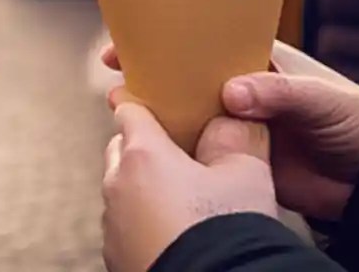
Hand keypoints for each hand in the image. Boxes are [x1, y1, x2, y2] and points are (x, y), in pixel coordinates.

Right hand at [100, 40, 358, 221]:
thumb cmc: (358, 122)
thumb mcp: (322, 99)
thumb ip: (279, 94)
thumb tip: (231, 93)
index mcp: (262, 62)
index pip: (210, 41)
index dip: (173, 36)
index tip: (136, 35)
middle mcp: (244, 89)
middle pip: (189, 75)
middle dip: (152, 71)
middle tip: (115, 70)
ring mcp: (237, 125)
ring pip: (188, 113)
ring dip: (156, 110)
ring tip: (121, 106)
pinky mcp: (236, 160)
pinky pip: (197, 151)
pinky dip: (173, 148)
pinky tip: (147, 145)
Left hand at [103, 102, 275, 271]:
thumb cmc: (225, 230)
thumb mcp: (246, 173)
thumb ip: (235, 138)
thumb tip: (232, 122)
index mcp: (142, 155)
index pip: (130, 112)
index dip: (143, 105)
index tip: (149, 102)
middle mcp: (117, 186)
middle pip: (121, 150)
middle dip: (142, 147)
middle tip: (175, 153)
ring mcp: (112, 225)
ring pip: (121, 191)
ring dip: (141, 189)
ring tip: (179, 198)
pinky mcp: (115, 257)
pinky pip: (125, 228)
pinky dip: (141, 223)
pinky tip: (171, 232)